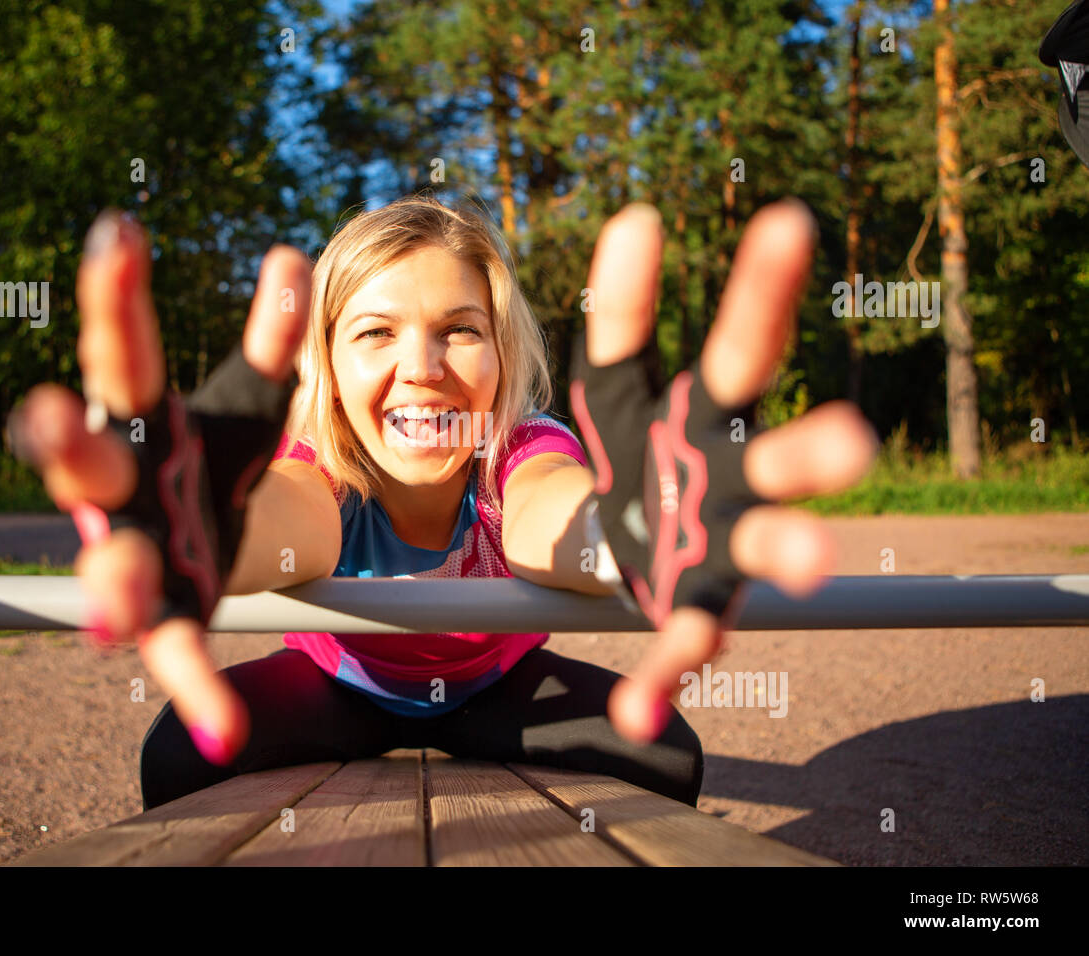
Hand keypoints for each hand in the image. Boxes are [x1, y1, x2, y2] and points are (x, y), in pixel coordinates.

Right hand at [8, 210, 311, 764]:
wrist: (204, 540)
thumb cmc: (210, 460)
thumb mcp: (248, 407)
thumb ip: (271, 346)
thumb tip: (291, 258)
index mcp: (140, 422)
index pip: (126, 356)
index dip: (119, 300)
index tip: (120, 231)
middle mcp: (120, 487)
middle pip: (83, 461)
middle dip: (65, 444)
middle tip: (50, 415)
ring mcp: (135, 554)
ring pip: (114, 567)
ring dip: (115, 580)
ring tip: (124, 594)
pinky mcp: (168, 616)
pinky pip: (177, 653)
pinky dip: (197, 691)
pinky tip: (223, 733)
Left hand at [571, 201, 878, 743]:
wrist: (636, 532)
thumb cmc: (644, 446)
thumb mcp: (617, 383)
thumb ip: (621, 311)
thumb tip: (635, 218)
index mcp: (719, 417)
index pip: (742, 347)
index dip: (764, 291)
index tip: (786, 220)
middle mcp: (742, 483)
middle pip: (787, 463)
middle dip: (817, 455)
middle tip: (852, 441)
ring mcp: (724, 550)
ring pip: (763, 555)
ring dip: (788, 558)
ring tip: (811, 564)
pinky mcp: (690, 607)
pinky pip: (682, 644)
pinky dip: (665, 677)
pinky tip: (637, 714)